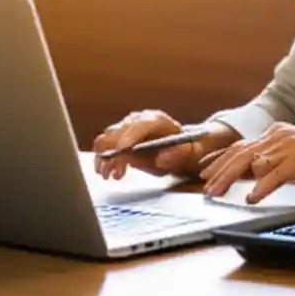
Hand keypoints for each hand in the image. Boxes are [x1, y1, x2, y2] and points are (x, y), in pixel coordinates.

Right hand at [92, 110, 237, 179]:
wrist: (181, 147)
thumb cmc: (186, 149)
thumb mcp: (191, 152)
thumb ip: (178, 154)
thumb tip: (161, 158)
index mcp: (156, 119)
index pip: (138, 125)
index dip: (128, 137)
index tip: (121, 152)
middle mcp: (138, 119)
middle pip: (117, 132)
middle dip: (113, 153)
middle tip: (114, 173)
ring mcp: (127, 127)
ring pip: (106, 139)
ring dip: (105, 159)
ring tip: (110, 176)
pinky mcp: (119, 137)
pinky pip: (104, 147)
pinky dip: (104, 161)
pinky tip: (113, 174)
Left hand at [198, 123, 294, 203]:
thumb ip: (272, 164)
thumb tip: (248, 174)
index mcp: (279, 134)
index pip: (242, 145)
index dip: (220, 158)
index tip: (203, 169)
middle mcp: (281, 135)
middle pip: (241, 152)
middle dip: (219, 170)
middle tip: (203, 186)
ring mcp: (292, 146)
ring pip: (253, 161)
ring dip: (231, 178)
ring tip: (217, 192)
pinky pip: (277, 174)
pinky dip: (262, 186)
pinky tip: (252, 198)